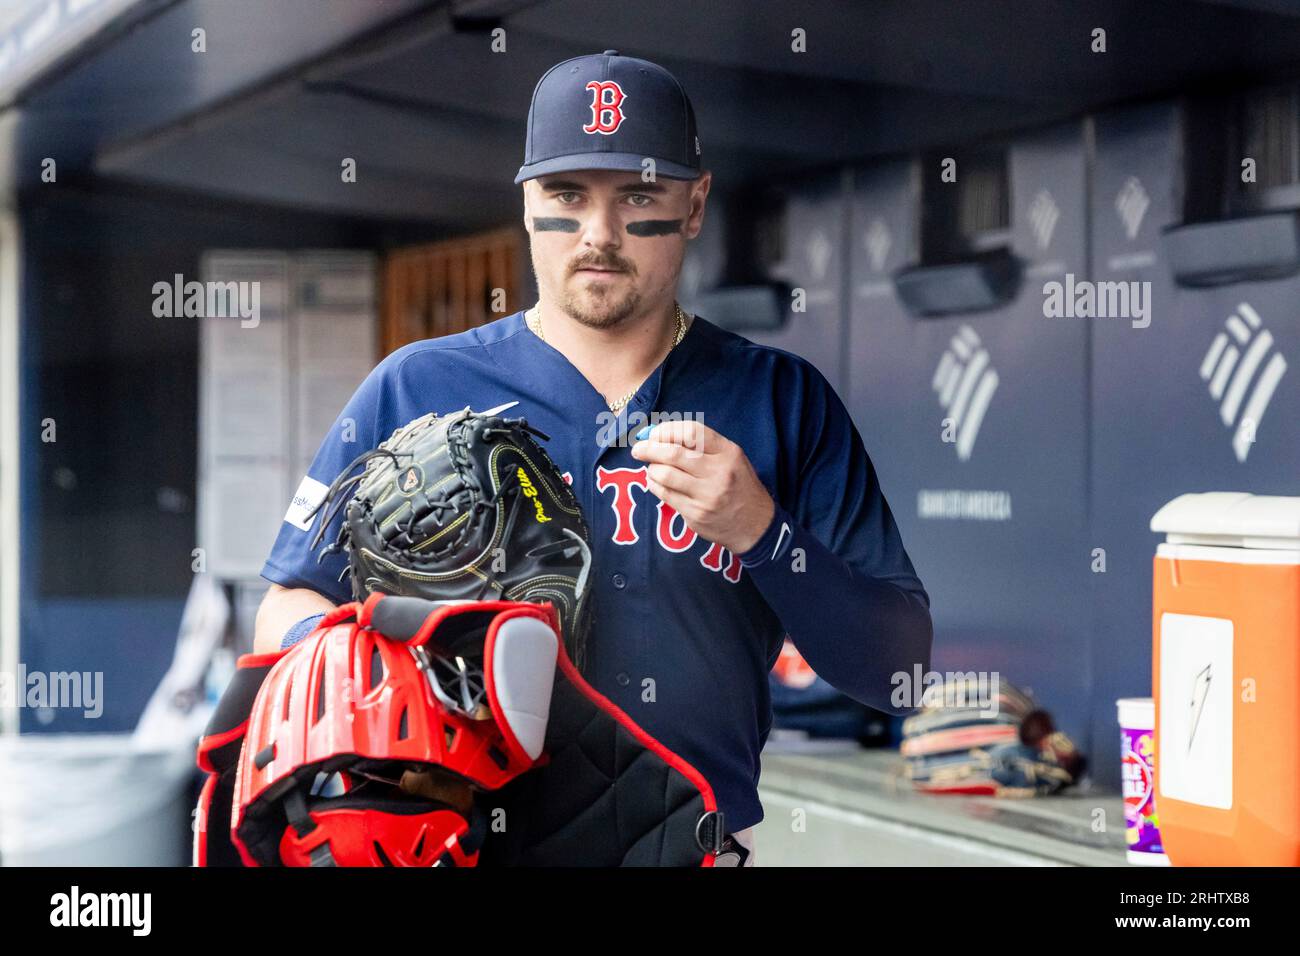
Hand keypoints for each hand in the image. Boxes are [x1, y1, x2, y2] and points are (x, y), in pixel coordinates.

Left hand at [630, 420, 774, 555]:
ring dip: (651, 468)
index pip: (692, 431)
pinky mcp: (696, 514)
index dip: (666, 430)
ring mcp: (706, 495)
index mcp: (728, 453)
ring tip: (652, 468)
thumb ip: (703, 446)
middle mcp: (718, 472)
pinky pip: (665, 495)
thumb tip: (660, 435)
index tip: (654, 433)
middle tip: (638, 449)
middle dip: (649, 448)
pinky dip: (654, 484)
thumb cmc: (740, 485)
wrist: (756, 525)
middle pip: (673, 453)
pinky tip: (654, 481)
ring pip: (665, 475)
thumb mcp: (732, 458)